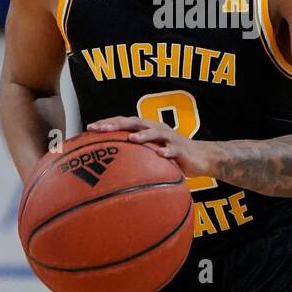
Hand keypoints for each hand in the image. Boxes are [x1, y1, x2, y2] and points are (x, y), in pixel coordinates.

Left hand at [87, 116, 217, 179]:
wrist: (202, 157)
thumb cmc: (172, 157)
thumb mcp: (151, 155)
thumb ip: (135, 157)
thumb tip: (109, 169)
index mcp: (146, 129)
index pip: (123, 122)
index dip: (107, 123)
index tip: (89, 128)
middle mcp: (156, 129)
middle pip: (134, 122)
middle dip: (117, 124)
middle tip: (100, 129)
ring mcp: (169, 138)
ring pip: (154, 132)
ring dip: (142, 135)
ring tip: (130, 139)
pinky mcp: (182, 149)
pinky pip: (173, 150)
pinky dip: (166, 151)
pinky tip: (160, 154)